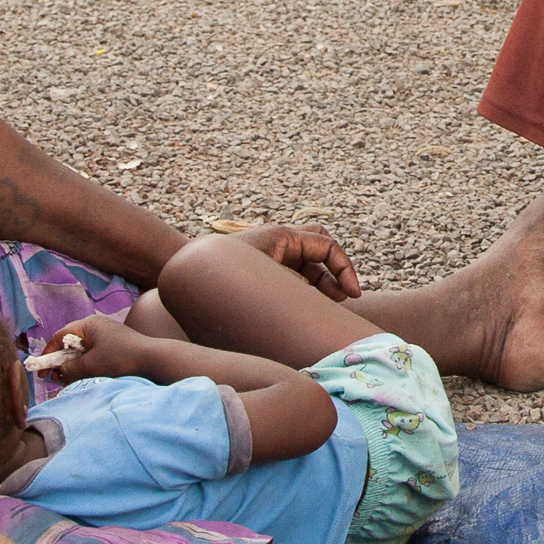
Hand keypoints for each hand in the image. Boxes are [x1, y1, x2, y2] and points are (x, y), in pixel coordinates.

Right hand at [43, 319, 163, 385]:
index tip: (41, 370)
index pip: (60, 337)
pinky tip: (84, 378)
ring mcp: (106, 336)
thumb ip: (69, 370)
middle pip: (70, 344)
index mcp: (89, 324)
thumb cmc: (121, 359)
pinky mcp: (114, 347)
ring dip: (73, 367)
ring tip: (67, 381)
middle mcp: (97, 327)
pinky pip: (93, 356)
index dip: (48, 354)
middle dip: (60, 362)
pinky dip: (85, 367)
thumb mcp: (90, 366)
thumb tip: (58, 374)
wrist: (154, 360)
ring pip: (82, 352)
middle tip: (52, 379)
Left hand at [240, 223, 361, 299]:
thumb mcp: (267, 282)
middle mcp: (280, 241)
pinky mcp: (267, 266)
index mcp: (282, 236)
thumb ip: (299, 290)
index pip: (327, 246)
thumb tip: (326, 305)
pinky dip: (307, 285)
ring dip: (323, 280)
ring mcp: (273, 253)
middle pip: (321, 245)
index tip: (351, 295)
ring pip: (310, 261)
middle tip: (343, 298)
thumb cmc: (228, 279)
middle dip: (335, 270)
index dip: (344, 269)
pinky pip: (296, 271)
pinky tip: (305, 306)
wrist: (191, 275)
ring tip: (328, 305)